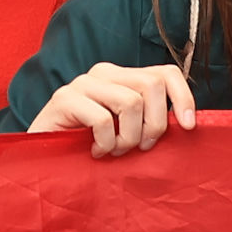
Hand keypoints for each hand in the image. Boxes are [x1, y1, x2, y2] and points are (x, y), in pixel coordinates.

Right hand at [28, 62, 197, 157]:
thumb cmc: (89, 146)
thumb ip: (148, 120)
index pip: (165, 73)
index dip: (183, 97)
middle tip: (140, 148)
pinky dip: (106, 143)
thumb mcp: (125, 130)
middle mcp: (103, 73)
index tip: (189, 127)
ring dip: (128, 137)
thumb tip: (187, 124)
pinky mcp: (63, 99)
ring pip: (131, 101)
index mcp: (122, 77)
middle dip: (154, 124)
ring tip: (114, 151)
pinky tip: (95, 151)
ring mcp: (82, 83)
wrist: (42, 158)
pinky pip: (103, 119)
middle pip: (151, 85)